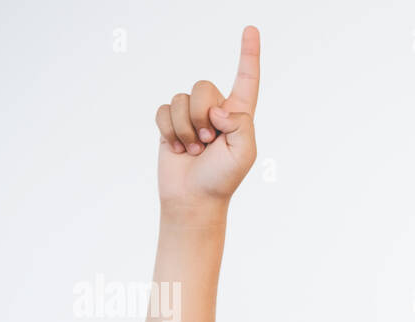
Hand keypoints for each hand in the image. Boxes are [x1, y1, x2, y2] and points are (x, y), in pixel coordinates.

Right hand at [154, 25, 259, 212]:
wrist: (194, 198)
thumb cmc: (223, 179)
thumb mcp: (244, 152)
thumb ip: (241, 123)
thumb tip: (217, 108)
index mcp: (239, 114)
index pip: (246, 79)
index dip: (248, 54)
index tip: (251, 29)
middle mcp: (215, 110)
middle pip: (204, 86)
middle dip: (201, 116)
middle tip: (208, 144)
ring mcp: (191, 116)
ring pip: (181, 99)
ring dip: (185, 129)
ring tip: (194, 151)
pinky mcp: (170, 123)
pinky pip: (163, 109)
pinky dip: (169, 131)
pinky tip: (177, 149)